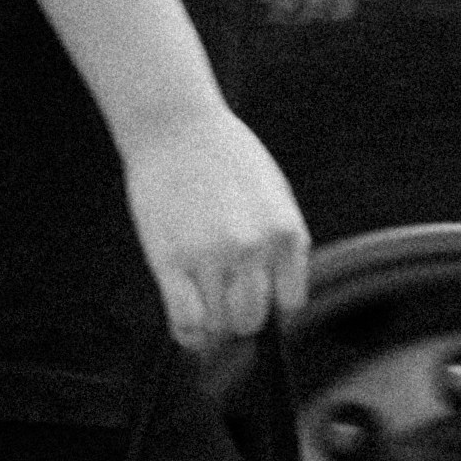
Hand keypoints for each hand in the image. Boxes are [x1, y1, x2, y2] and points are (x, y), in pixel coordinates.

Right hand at [120, 98, 308, 360]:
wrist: (177, 126)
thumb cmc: (225, 158)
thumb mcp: (274, 195)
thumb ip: (280, 243)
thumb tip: (276, 299)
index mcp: (286, 232)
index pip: (290, 303)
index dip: (271, 305)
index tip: (256, 299)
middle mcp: (253, 248)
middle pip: (253, 320)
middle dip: (240, 320)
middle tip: (225, 306)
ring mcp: (211, 256)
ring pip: (219, 325)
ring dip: (212, 326)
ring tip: (204, 306)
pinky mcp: (170, 261)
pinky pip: (186, 321)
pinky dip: (189, 334)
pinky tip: (189, 328)